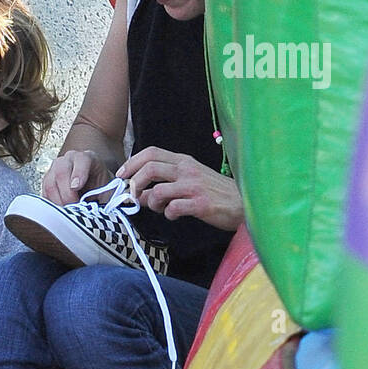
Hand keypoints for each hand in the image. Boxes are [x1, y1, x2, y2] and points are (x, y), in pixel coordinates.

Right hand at [42, 150, 114, 204]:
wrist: (92, 187)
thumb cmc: (101, 188)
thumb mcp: (110, 190)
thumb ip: (109, 196)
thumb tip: (102, 210)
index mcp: (87, 158)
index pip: (81, 160)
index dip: (79, 173)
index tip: (77, 187)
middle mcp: (68, 160)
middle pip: (61, 171)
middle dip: (66, 192)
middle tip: (74, 206)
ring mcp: (54, 169)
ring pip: (50, 183)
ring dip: (58, 200)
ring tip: (68, 211)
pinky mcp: (46, 181)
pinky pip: (44, 193)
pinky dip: (51, 204)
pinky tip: (61, 210)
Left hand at [117, 148, 243, 230]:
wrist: (245, 203)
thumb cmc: (216, 191)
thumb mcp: (193, 176)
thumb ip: (168, 179)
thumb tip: (140, 190)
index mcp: (184, 161)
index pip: (151, 152)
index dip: (131, 163)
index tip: (122, 176)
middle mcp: (188, 170)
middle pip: (149, 169)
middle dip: (134, 184)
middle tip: (133, 196)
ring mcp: (194, 187)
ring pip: (157, 191)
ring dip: (151, 203)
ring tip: (159, 208)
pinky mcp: (201, 204)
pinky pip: (173, 209)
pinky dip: (168, 214)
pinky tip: (174, 216)